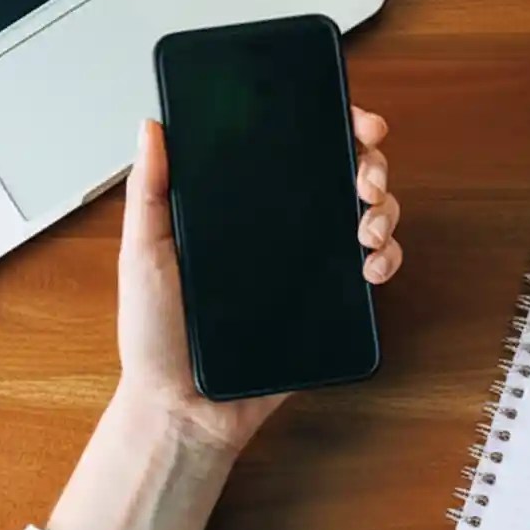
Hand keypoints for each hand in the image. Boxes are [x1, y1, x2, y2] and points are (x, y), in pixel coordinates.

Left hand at [117, 108, 402, 452]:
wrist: (186, 408)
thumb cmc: (155, 336)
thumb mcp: (143, 254)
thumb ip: (150, 192)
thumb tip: (152, 126)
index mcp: (243, 205)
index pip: (294, 149)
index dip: (333, 126)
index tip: (355, 121)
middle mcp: (283, 227)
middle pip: (345, 174)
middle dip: (372, 165)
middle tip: (365, 181)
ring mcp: (311, 264)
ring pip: (370, 217)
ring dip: (386, 211)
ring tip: (368, 226)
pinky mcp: (330, 303)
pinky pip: (374, 269)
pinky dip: (386, 260)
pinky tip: (371, 267)